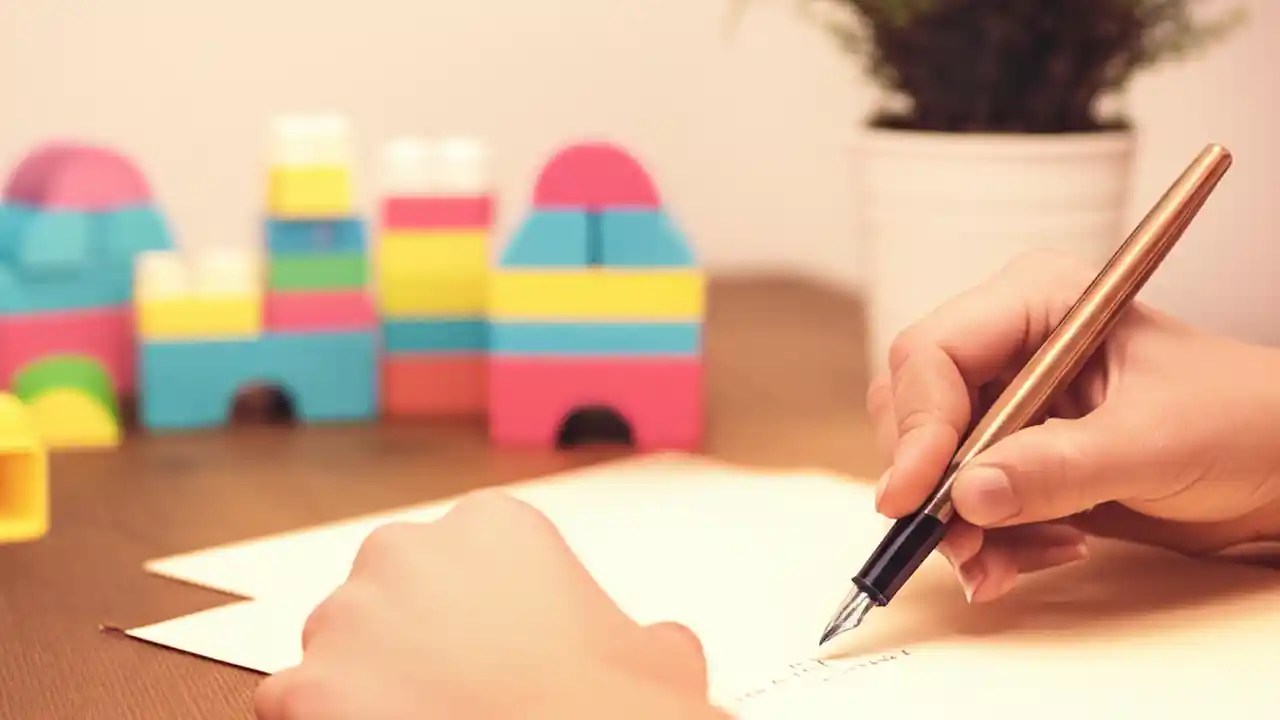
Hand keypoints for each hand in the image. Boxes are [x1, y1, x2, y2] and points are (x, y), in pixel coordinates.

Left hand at [253, 491, 727, 719]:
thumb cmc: (607, 709)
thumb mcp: (660, 657)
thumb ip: (645, 635)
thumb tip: (663, 647)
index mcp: (493, 525)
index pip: (462, 557)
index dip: (477, 608)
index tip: (494, 646)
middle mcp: (409, 551)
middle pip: (391, 589)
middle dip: (411, 632)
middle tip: (453, 686)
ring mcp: (349, 618)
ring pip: (337, 642)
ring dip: (363, 675)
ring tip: (412, 716)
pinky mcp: (304, 687)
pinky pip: (290, 700)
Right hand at [869, 251, 1279, 602]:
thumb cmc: (1244, 422)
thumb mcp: (1153, 442)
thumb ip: (1059, 468)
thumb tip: (970, 494)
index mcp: (1035, 302)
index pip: (932, 353)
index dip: (916, 424)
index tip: (916, 494)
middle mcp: (1009, 347)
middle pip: (914, 409)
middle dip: (931, 483)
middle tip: (954, 540)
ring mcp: (1009, 404)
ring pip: (932, 466)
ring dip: (961, 527)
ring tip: (1005, 564)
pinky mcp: (1016, 456)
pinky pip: (965, 503)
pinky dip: (988, 542)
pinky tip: (1043, 553)